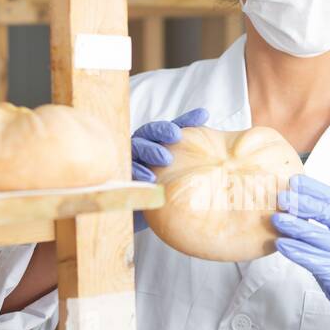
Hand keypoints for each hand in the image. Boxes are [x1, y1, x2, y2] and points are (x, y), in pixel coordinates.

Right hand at [131, 107, 207, 231]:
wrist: (150, 213)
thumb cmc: (167, 184)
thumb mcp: (181, 163)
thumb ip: (192, 143)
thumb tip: (206, 115)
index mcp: (154, 142)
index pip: (164, 128)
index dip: (176, 123)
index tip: (190, 124)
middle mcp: (140, 148)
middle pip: (148, 133)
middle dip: (161, 133)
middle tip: (176, 137)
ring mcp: (129, 163)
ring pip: (136, 150)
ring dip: (150, 152)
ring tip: (165, 159)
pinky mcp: (123, 180)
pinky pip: (127, 174)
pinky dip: (138, 174)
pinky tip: (150, 179)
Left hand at [272, 175, 329, 329]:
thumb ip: (326, 224)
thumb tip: (294, 202)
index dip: (316, 189)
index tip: (295, 181)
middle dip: (304, 204)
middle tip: (282, 198)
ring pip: (320, 238)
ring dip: (296, 227)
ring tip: (277, 219)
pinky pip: (314, 261)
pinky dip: (297, 252)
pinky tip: (282, 245)